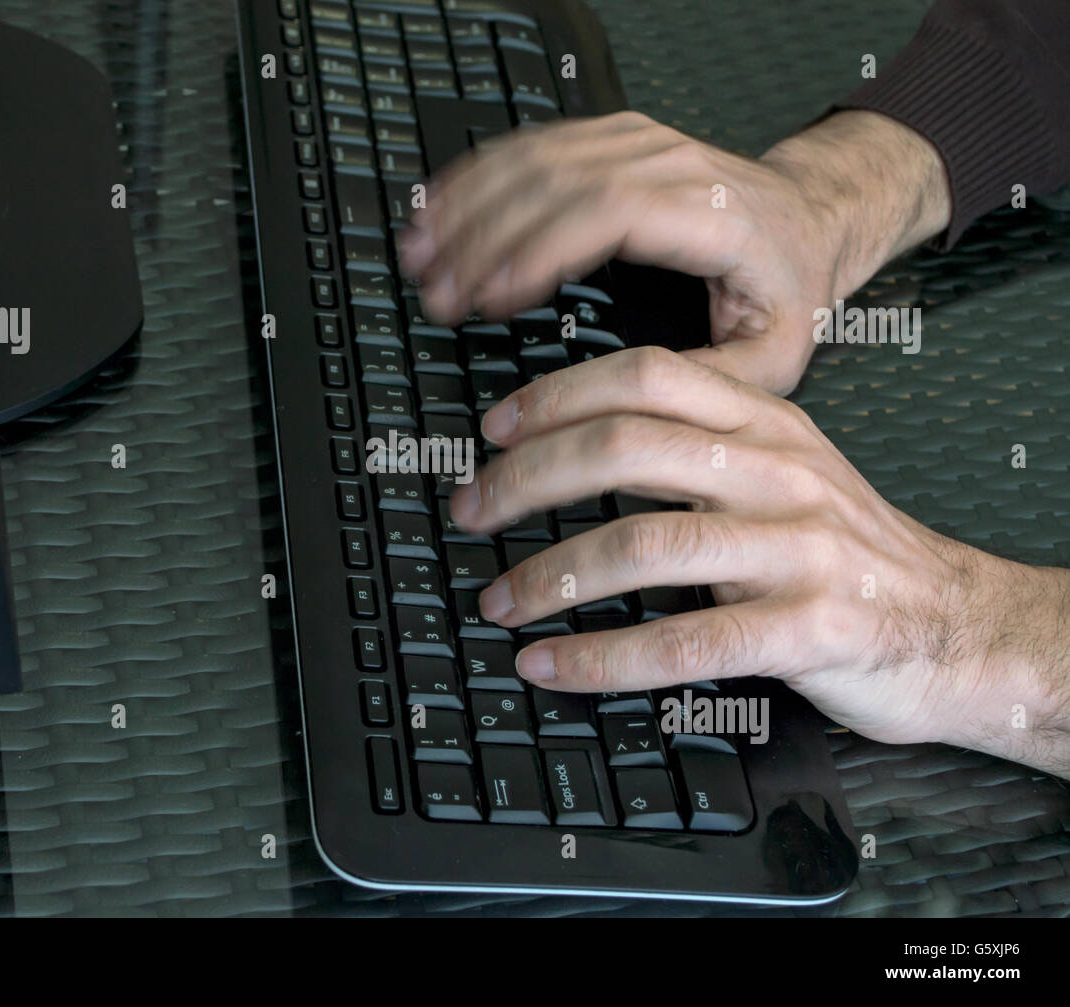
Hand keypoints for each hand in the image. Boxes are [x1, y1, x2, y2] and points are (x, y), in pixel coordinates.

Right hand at [402, 110, 949, 394]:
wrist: (808, 218)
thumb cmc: (785, 285)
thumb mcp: (774, 356)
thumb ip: (709, 388)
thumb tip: (632, 420)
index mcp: (713, 215)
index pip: (610, 214)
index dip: (539, 251)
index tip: (487, 297)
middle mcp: (672, 165)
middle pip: (558, 182)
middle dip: (483, 238)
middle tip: (434, 293)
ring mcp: (638, 145)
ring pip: (536, 160)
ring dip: (467, 205)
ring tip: (418, 255)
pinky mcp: (612, 142)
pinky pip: (534, 147)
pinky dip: (479, 178)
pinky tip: (440, 207)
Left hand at [450, 347, 1069, 774]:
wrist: (957, 626)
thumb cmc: (848, 551)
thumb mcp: (784, 473)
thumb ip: (699, 449)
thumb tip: (578, 449)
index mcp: (766, 422)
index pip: (645, 376)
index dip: (556, 397)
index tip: (493, 431)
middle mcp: (779, 470)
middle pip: (626, 448)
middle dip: (527, 481)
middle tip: (471, 512)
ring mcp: (797, 548)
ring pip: (645, 544)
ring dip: (551, 575)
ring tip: (497, 599)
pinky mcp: (809, 627)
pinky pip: (684, 642)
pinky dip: (602, 658)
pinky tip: (551, 666)